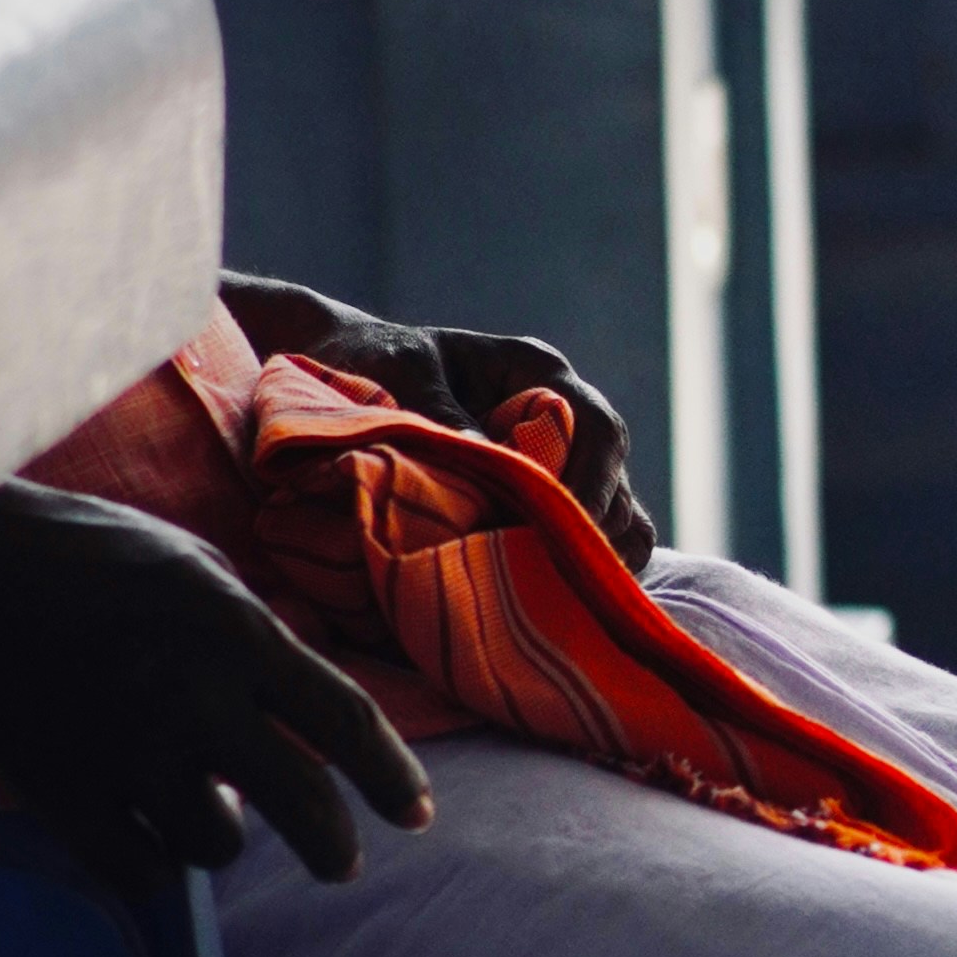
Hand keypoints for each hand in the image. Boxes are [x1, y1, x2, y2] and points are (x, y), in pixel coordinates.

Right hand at [0, 483, 434, 893]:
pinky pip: (140, 870)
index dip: (391, 776)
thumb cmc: (82, 553)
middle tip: (341, 863)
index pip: (344, 719)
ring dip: (213, 832)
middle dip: (335, 847)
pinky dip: (152, 862)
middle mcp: (194, 694)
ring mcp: (127, 749)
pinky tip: (142, 835)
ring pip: (216, 843)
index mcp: (234, 629)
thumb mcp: (191, 567)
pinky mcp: (61, 792)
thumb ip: (253, 634)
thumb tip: (304, 704)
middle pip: (305, 804)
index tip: (414, 814)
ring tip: (183, 797)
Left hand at [221, 274, 656, 564]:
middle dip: (591, 536)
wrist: (337, 365)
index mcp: (536, 370)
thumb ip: (439, 413)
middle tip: (546, 581)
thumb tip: (491, 462)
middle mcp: (562, 416)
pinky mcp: (541, 502)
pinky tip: (535, 597)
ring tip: (546, 597)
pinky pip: (587, 545)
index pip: (596, 430)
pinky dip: (575, 573)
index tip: (555, 529)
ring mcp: (558, 461)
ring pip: (618, 521)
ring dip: (591, 560)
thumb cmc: (368, 359)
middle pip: (617, 486)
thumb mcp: (398, 374)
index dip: (588, 485)